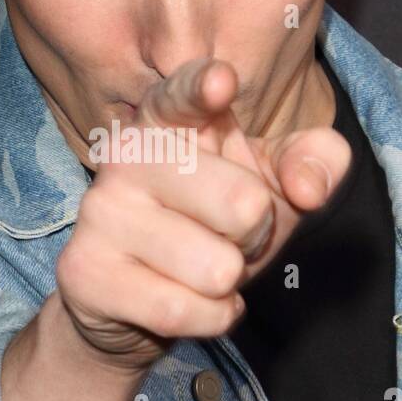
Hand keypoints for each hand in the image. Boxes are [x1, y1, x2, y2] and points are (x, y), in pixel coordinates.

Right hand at [55, 56, 352, 373]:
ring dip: (227, 284)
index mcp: (169, 119)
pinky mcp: (85, 270)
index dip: (202, 89)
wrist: (137, 305)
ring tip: (199, 270)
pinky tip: (191, 304)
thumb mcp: (275, 186)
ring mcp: (100, 211)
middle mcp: (127, 153)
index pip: (184, 94)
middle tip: (223, 236)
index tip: (221, 82)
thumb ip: (316, 163)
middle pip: (244, 206)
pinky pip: (181, 311)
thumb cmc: (213, 228)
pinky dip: (208, 318)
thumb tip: (308, 187)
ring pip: (216, 269)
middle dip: (254, 238)